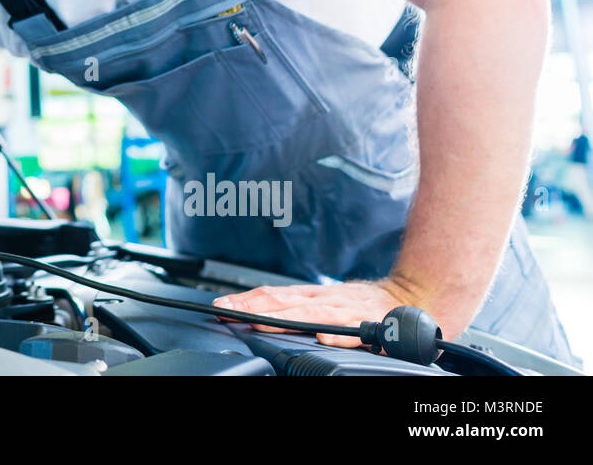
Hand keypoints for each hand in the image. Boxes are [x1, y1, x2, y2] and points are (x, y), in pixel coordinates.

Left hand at [211, 278, 415, 348]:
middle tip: (228, 310)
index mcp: (313, 295)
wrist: (409, 295)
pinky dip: (337, 336)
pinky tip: (322, 339)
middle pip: (284, 300)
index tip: (223, 304)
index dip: (247, 298)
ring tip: (259, 321)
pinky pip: (352, 332)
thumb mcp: (327, 300)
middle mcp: (325, 299)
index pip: (273, 293)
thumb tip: (263, 311)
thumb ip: (300, 306)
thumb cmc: (362, 302)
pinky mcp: (368, 324)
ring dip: (284, 317)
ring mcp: (346, 311)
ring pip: (310, 313)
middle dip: (253, 306)